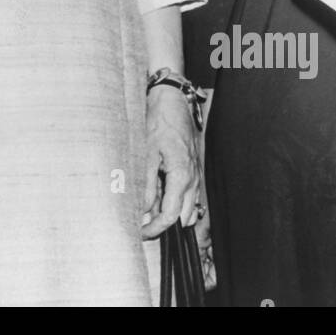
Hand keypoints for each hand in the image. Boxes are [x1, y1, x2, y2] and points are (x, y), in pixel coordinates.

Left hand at [142, 87, 202, 239]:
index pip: (172, 216)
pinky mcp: (192, 171)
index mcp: (182, 176)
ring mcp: (194, 175)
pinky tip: (157, 194)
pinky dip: (173, 201)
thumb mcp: (147, 153)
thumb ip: (146, 184)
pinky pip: (186, 196)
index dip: (156, 228)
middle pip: (182, 217)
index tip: (141, 232)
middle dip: (163, 224)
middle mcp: (192, 179)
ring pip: (186, 208)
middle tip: (141, 223)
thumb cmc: (159, 123)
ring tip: (147, 209)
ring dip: (169, 213)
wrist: (172, 102)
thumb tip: (143, 210)